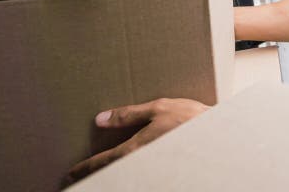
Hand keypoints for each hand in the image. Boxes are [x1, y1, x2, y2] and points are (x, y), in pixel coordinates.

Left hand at [67, 98, 207, 182]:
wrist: (217, 133)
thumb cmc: (190, 119)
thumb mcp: (158, 108)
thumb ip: (128, 114)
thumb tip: (101, 119)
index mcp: (136, 148)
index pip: (104, 161)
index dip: (85, 168)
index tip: (70, 174)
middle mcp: (143, 162)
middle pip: (113, 173)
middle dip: (95, 176)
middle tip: (78, 181)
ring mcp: (154, 166)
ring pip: (127, 173)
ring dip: (112, 174)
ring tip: (101, 174)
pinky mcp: (165, 166)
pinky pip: (141, 170)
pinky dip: (129, 171)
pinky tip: (130, 166)